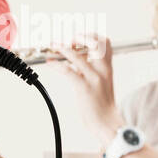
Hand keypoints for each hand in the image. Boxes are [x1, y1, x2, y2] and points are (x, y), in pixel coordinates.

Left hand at [50, 34, 123, 148]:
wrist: (107, 123)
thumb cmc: (102, 105)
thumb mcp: (101, 82)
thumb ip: (91, 70)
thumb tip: (76, 60)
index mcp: (107, 67)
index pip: (105, 42)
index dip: (91, 35)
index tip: (79, 37)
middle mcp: (102, 69)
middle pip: (96, 42)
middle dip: (81, 36)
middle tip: (69, 40)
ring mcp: (94, 78)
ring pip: (78, 55)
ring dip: (63, 47)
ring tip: (54, 45)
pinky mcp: (84, 88)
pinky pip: (68, 71)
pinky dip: (57, 64)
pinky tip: (50, 63)